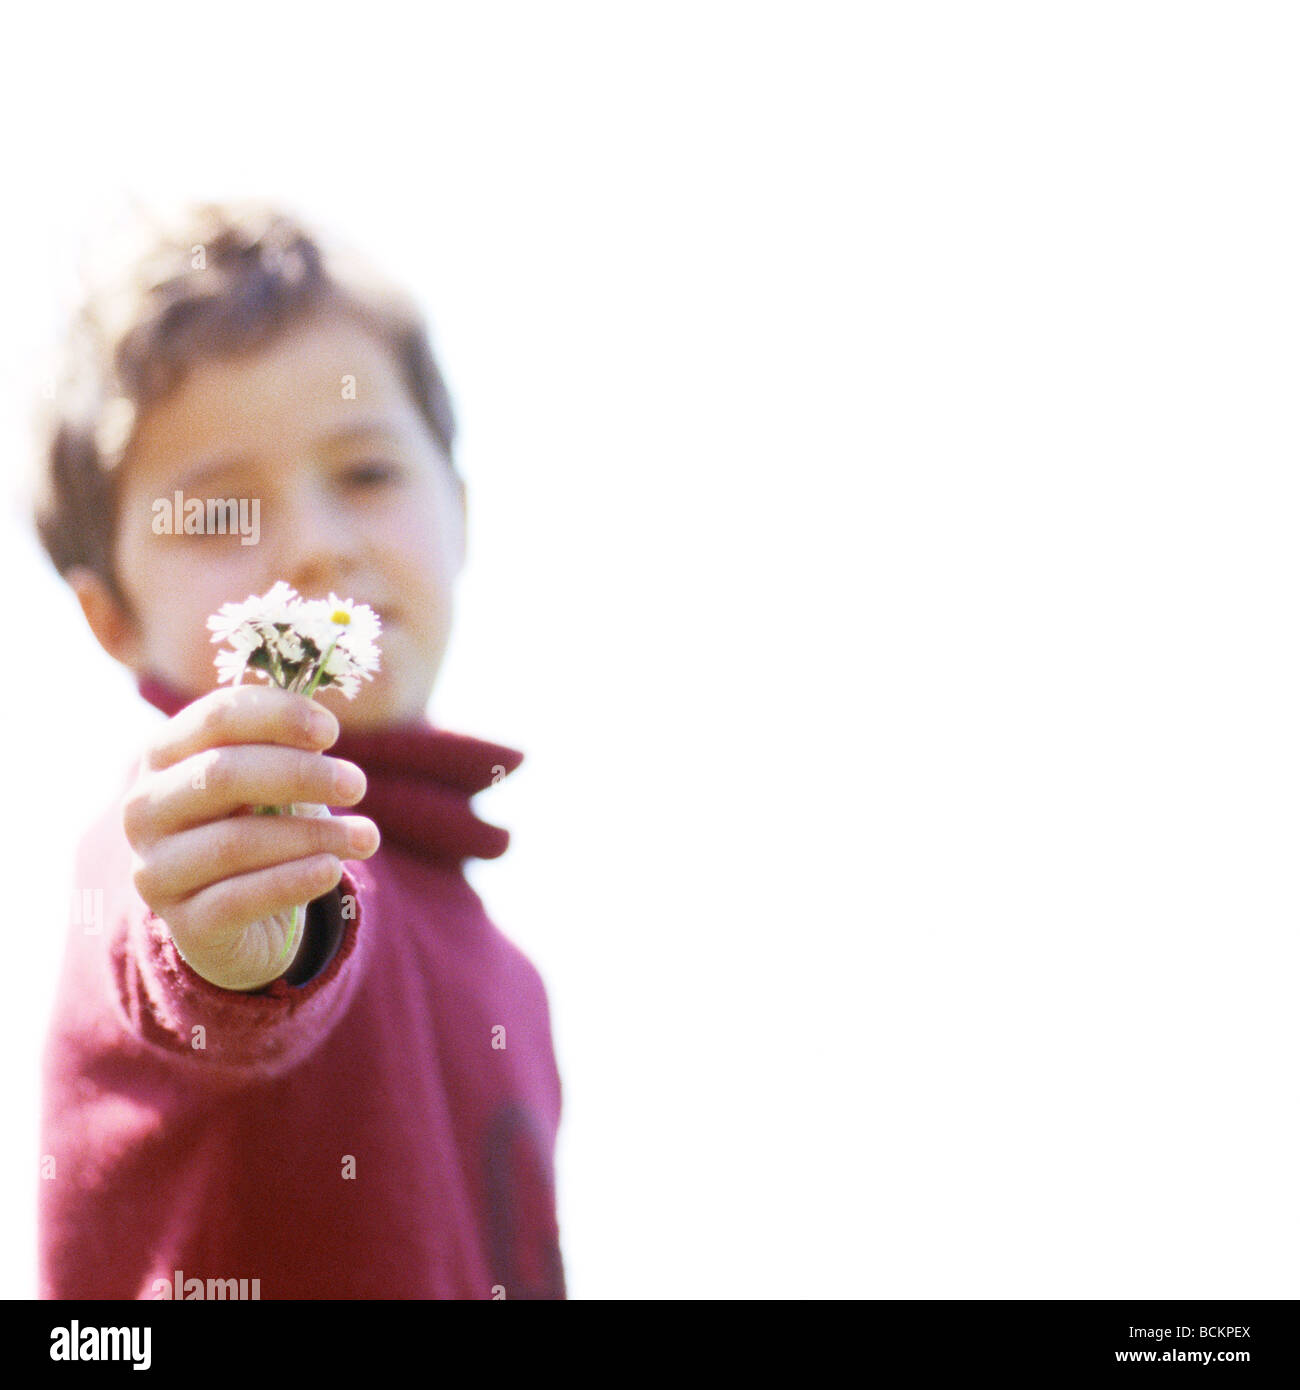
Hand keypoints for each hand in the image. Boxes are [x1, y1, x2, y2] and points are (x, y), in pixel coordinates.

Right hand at [123, 683, 379, 991]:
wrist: (236, 917)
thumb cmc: (256, 825)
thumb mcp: (268, 782)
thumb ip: (284, 749)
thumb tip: (321, 728)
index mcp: (164, 756)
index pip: (215, 717)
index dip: (277, 716)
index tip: (331, 731)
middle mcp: (144, 809)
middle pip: (221, 774)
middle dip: (299, 774)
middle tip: (357, 783)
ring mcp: (156, 870)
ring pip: (235, 842)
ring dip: (312, 834)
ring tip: (367, 836)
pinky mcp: (184, 924)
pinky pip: (239, 899)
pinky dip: (291, 881)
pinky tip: (331, 869)